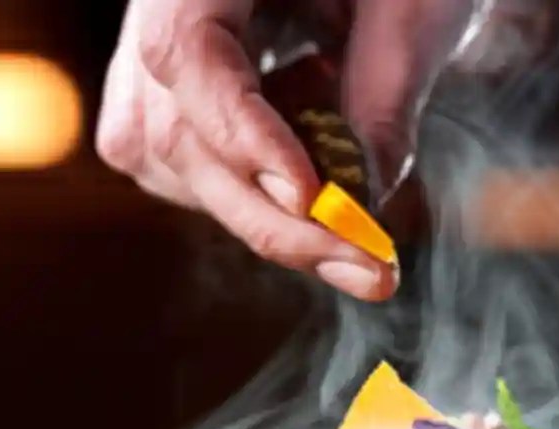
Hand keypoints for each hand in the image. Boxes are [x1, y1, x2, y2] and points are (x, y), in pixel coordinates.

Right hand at [95, 0, 463, 300]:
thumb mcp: (412, 4)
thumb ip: (388, 90)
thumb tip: (368, 202)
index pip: (187, 54)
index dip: (244, 134)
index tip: (314, 199)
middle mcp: (154, 9)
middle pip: (174, 135)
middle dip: (275, 219)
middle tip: (370, 271)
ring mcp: (145, 59)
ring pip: (174, 167)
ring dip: (269, 216)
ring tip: (357, 213)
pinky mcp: (163, 102)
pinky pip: (186, 171)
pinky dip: (257, 196)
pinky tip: (315, 178)